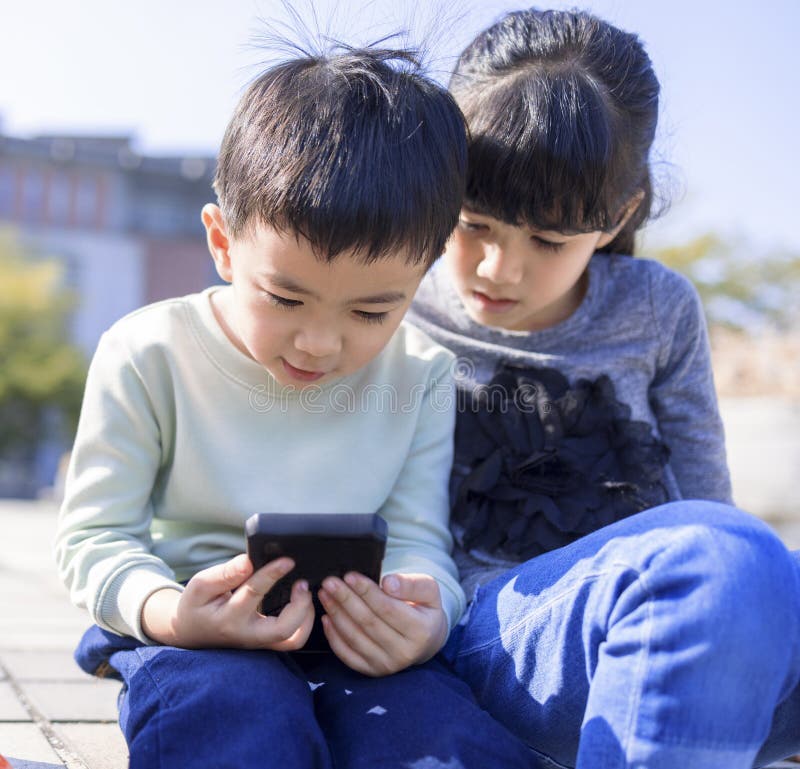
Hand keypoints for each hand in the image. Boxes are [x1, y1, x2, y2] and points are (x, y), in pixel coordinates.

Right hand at [141, 553, 314, 649]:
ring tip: (305, 592)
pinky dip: (305, 622)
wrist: (190, 632)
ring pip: (293, 639)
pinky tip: (303, 603)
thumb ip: (224, 574)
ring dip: (307, 617)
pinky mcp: (267, 643)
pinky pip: (293, 639)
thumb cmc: (196, 606)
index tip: (288, 560)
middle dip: (300, 606)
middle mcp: (247, 635)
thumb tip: (247, 561)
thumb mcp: (199, 586)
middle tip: (302, 583)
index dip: (272, 574)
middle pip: (283, 629)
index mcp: (229, 618)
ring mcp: (259, 643)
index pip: (254, 593)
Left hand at [318, 572, 447, 676]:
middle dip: (345, 599)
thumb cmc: (425, 608)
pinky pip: (348, 655)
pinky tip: (327, 618)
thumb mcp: (429, 590)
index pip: (387, 608)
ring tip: (325, 594)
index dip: (366, 591)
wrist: (427, 639)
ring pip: (355, 637)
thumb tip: (388, 583)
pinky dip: (334, 637)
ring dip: (336, 614)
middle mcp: (404, 652)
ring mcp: (387, 665)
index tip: (349, 575)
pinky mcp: (373, 671)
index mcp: (421, 631)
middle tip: (329, 582)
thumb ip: (411, 584)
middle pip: (368, 622)